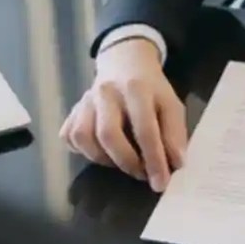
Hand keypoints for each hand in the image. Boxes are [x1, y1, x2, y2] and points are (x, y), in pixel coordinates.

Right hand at [60, 38, 186, 192]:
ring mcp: (86, 100)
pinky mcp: (73, 109)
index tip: (161, 183)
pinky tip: (101, 150)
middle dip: (126, 162)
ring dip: (103, 159)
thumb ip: (175, 132)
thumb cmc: (151, 88)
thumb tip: (175, 163)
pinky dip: (83, 150)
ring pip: (83, 137)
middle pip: (108, 134)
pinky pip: (69, 136)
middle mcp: (106, 92)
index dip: (154, 160)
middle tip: (141, 174)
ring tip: (121, 161)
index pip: (145, 129)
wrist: (125, 61)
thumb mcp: (171, 103)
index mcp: (137, 88)